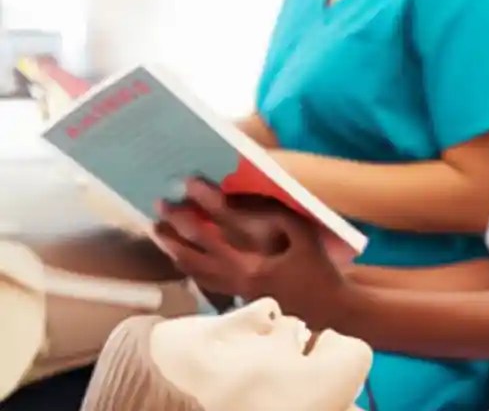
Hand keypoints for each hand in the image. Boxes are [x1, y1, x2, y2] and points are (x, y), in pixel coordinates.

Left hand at [154, 177, 348, 327]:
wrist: (326, 308)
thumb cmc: (319, 271)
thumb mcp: (304, 235)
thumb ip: (276, 216)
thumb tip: (244, 201)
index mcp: (254, 262)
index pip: (223, 225)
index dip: (205, 201)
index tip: (189, 182)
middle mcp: (237, 277)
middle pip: (196, 250)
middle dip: (176, 226)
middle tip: (161, 205)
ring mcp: (234, 289)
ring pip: (194, 268)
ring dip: (175, 248)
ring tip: (159, 231)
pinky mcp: (237, 295)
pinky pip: (204, 280)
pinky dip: (189, 266)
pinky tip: (181, 257)